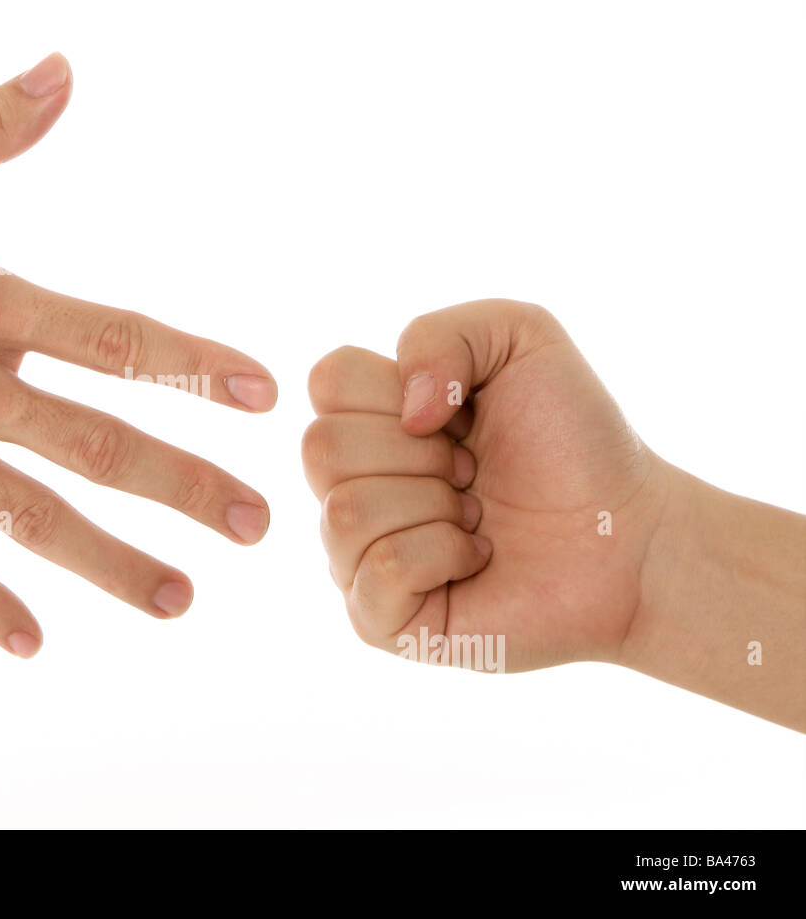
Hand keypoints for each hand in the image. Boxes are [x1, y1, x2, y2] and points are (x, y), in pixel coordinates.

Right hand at [0, 54, 275, 656]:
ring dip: (111, 561)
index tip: (260, 393)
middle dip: (184, 487)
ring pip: (31, 516)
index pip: (113, 337)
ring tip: (180, 598)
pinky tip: (30, 642)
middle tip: (257, 523)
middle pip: (96, 444)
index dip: (193, 365)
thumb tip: (64, 71)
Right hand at [303, 300, 665, 670]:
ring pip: (345, 511)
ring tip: (477, 517)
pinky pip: (381, 569)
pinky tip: (475, 559)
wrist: (630, 534)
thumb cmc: (574, 440)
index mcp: (369, 422)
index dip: (396, 388)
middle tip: (473, 472)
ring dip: (435, 506)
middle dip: (420, 454)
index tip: (458, 414)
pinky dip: (442, 555)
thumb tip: (406, 412)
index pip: (327, 381)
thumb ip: (441, 332)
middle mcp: (350, 488)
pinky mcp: (380, 620)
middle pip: (321, 447)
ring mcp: (356, 557)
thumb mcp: (521, 338)